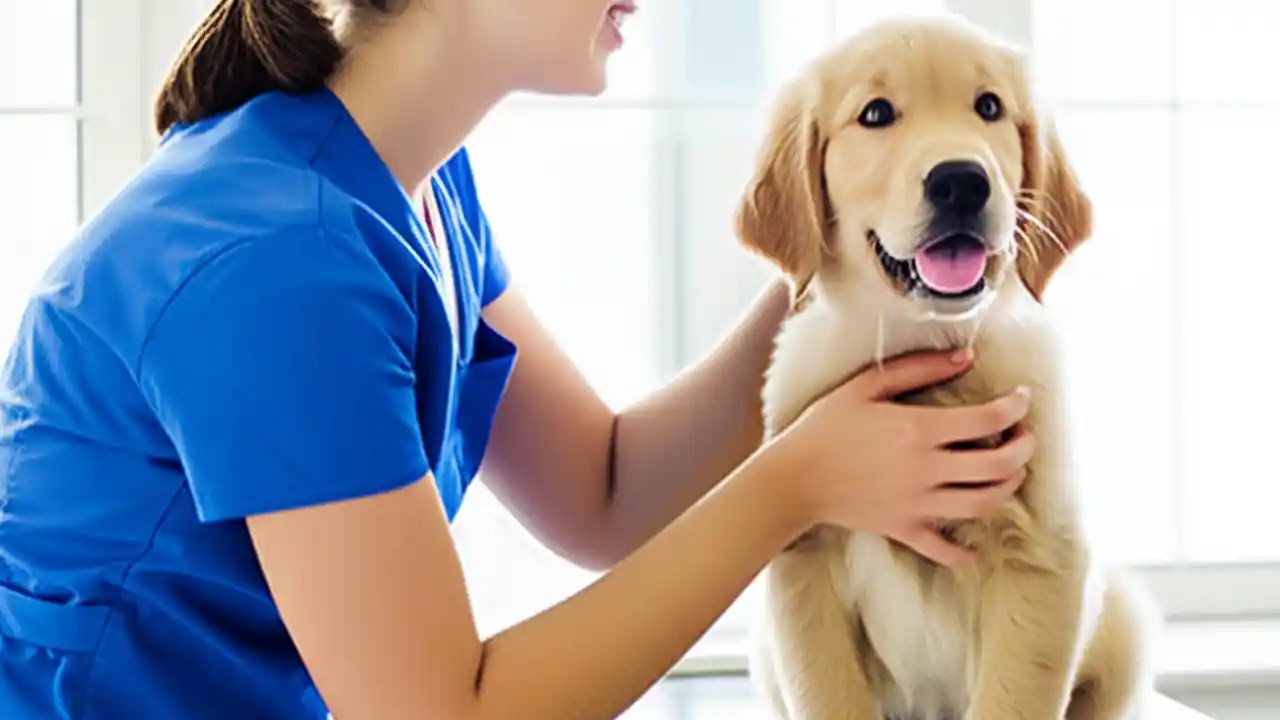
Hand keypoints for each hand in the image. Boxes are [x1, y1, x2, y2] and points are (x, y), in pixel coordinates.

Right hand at [773, 349, 1033, 566]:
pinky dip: (963, 552)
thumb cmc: (825, 427)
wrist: (793, 477)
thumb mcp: (866, 386)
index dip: (1016, 408)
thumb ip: (918, 368)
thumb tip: (966, 357)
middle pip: (998, 466)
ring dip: (1008, 488)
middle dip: (1023, 449)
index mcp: (919, 430)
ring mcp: (918, 503)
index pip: (989, 420)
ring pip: (983, 504)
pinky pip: (943, 549)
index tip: (1023, 398)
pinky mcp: (904, 528)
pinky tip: (973, 547)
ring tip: (1009, 473)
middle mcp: (926, 469)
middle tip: (1023, 437)